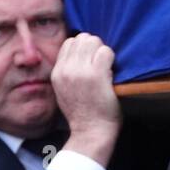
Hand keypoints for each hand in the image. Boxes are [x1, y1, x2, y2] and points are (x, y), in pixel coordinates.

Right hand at [52, 33, 121, 163]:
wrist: (91, 131)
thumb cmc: (82, 112)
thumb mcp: (63, 89)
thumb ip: (67, 71)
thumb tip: (78, 54)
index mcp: (57, 72)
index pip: (69, 42)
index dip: (83, 47)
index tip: (91, 59)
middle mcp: (66, 69)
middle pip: (82, 38)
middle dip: (95, 46)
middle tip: (101, 62)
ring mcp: (81, 71)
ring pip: (94, 42)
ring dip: (103, 51)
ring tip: (106, 67)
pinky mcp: (97, 75)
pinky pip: (106, 52)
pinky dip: (112, 58)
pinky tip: (111, 71)